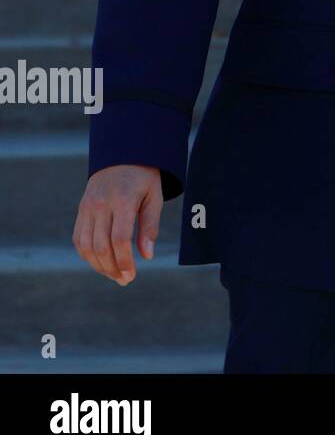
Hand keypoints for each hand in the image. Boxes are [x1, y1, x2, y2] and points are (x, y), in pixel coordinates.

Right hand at [73, 165, 162, 284]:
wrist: (123, 154)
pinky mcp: (81, 210)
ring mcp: (87, 207)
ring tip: (114, 275)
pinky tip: (101, 262)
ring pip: (85, 245)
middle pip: (100, 246)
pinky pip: (78, 238)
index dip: (124, 261)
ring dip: (98, 265)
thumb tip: (147, 256)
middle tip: (125, 280)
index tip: (131, 276)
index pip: (119, 239)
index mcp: (122, 200)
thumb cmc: (144, 177)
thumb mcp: (154, 197)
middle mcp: (100, 204)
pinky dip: (87, 254)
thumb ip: (150, 226)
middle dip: (112, 268)